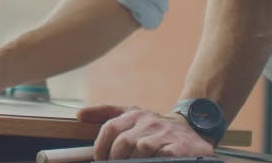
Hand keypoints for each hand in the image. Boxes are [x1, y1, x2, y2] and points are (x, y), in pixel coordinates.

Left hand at [78, 104, 214, 159]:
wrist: (193, 128)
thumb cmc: (154, 126)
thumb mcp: (130, 114)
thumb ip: (105, 113)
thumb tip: (79, 115)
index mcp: (134, 114)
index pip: (111, 128)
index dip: (102, 147)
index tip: (100, 160)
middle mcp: (149, 121)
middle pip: (124, 142)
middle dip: (116, 159)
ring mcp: (165, 134)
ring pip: (141, 150)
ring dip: (134, 161)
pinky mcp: (180, 148)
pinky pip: (162, 157)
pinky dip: (153, 162)